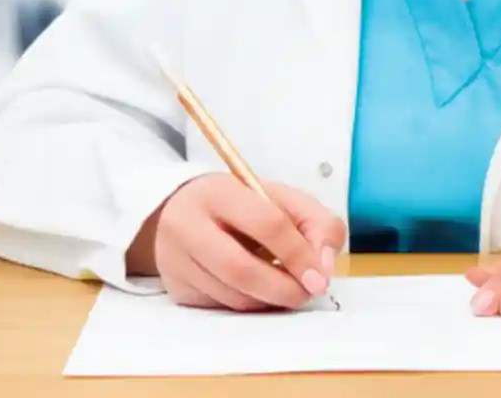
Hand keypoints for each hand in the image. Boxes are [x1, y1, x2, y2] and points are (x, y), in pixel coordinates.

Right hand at [149, 174, 345, 311]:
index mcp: (217, 192)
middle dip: (284, 289)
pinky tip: (253, 288)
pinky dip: (248, 304)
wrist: (176, 212)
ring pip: (234, 297)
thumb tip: (324, 267)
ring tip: (280, 286)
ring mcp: (176, 259)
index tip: (319, 276)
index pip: (267, 224)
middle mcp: (187, 224)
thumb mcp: (279, 198)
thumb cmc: (236, 205)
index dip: (299, 254)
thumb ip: (316, 223)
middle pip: (242, 270)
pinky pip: (223, 308)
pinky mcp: (176, 288)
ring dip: (269, 300)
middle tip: (306, 293)